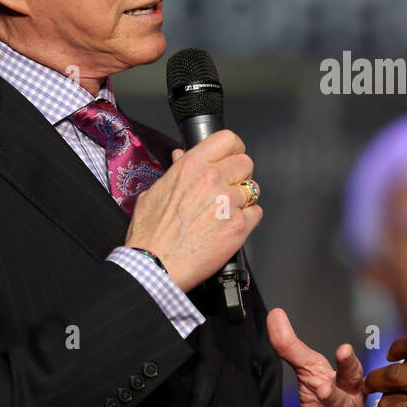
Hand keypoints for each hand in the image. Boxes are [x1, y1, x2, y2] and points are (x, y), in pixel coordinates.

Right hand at [124, 129, 261, 290]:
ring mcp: (228, 202)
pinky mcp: (239, 225)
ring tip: (224, 213)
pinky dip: (247, 220)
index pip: (228, 139)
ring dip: (242, 200)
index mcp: (191, 166)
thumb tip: (181, 156)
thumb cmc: (150, 235)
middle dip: (239, 175)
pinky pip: (256, 213)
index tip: (230, 159)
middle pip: (246, 163)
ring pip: (252, 189)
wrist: (155, 266)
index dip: (233, 149)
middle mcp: (212, 179)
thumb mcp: (154, 193)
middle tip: (227, 189)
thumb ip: (174, 171)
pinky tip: (229, 227)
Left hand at [267, 308, 363, 406]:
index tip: (343, 350)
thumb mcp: (311, 372)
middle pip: (346, 406)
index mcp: (348, 389)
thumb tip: (275, 314)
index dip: (349, 364)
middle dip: (336, 398)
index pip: (352, 375)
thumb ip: (293, 346)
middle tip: (323, 388)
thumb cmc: (326, 401)